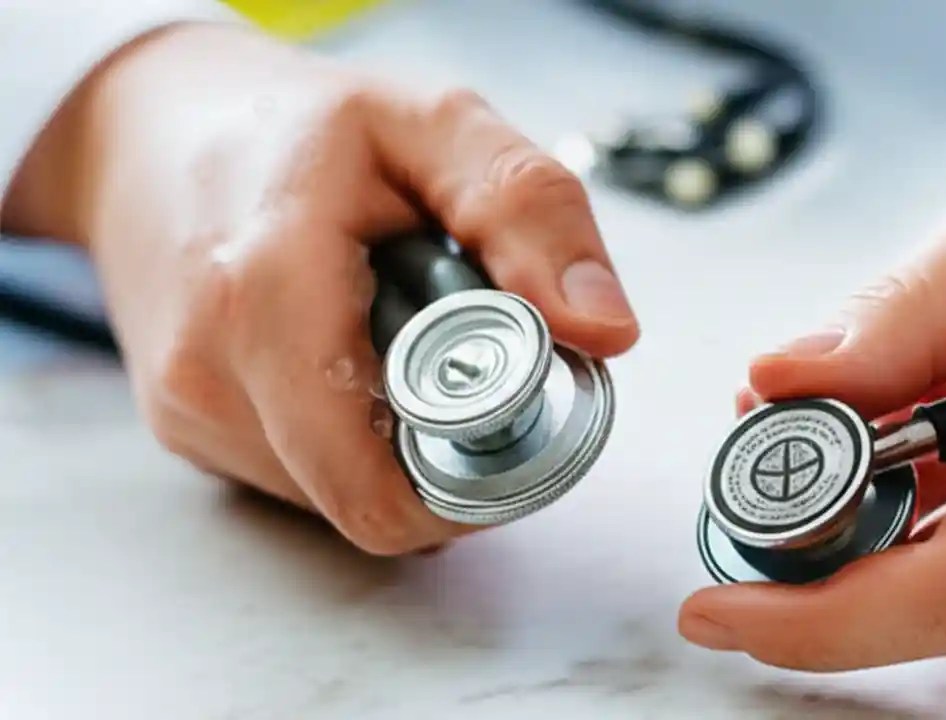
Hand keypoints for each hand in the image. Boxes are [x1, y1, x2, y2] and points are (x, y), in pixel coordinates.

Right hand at [1, 22, 638, 553]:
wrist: (150, 128)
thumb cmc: (298, 123)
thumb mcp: (435, 125)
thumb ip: (528, 214)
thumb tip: (604, 330)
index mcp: (270, 293)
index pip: (378, 491)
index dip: (474, 485)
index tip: (521, 421)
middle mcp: (211, 371)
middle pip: (368, 502)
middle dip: (444, 458)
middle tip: (474, 370)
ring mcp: (188, 409)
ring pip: (335, 497)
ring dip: (394, 442)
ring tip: (400, 344)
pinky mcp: (185, 425)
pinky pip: (299, 474)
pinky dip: (348, 434)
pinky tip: (351, 357)